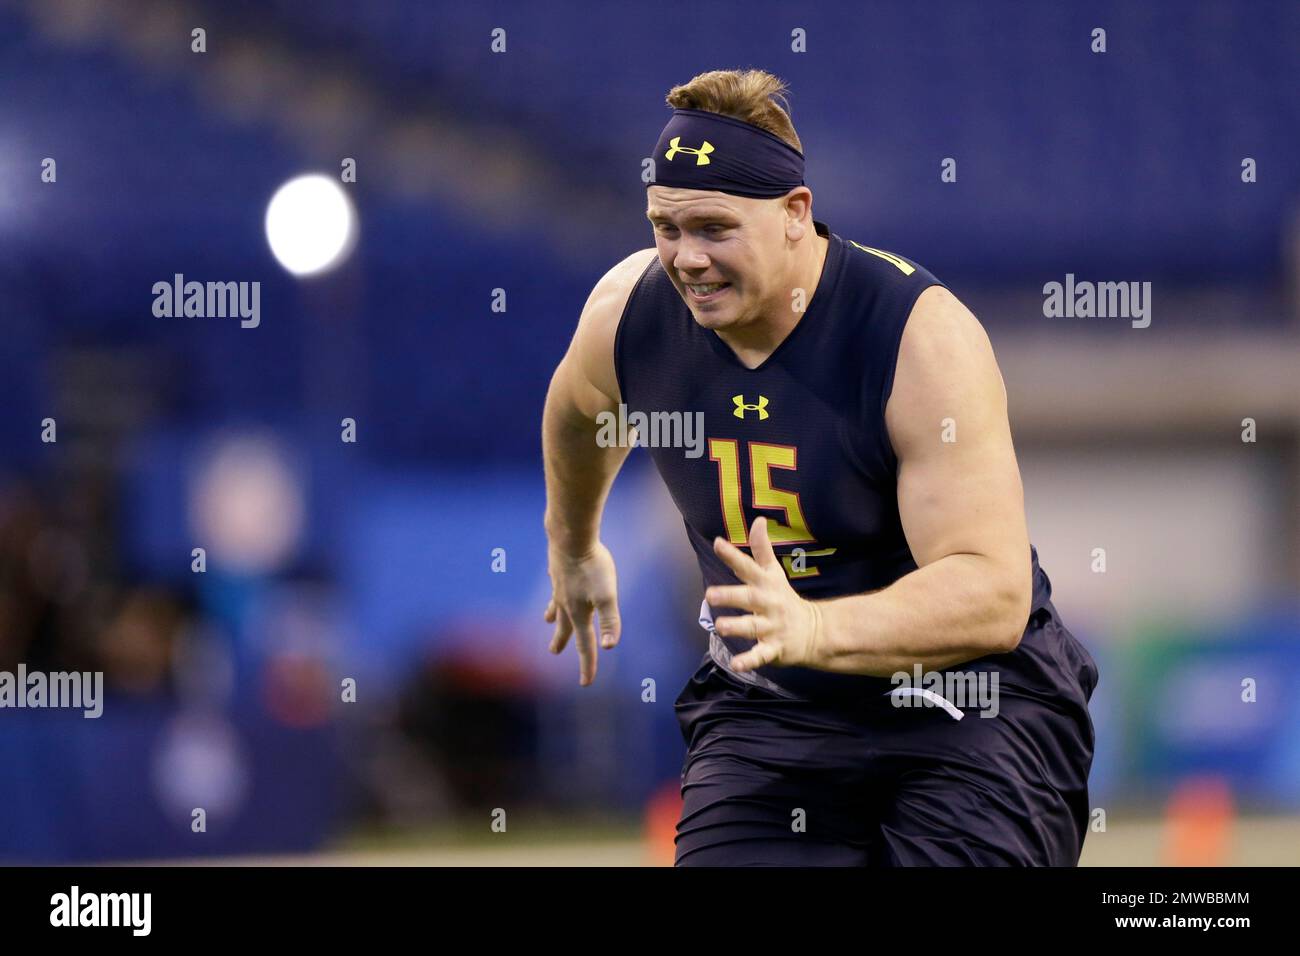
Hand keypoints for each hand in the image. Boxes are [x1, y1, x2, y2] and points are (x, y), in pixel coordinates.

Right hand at [544, 541, 621, 685]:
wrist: (570, 536)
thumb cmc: (592, 566)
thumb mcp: (607, 595)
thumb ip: (610, 620)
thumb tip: (609, 647)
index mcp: (579, 613)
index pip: (585, 645)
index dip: (588, 665)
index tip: (586, 684)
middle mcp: (565, 602)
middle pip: (565, 627)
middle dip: (562, 641)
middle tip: (554, 653)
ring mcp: (559, 585)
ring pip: (555, 605)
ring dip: (553, 616)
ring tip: (546, 621)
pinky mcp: (557, 568)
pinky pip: (554, 584)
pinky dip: (553, 589)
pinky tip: (552, 581)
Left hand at [706, 516, 824, 672]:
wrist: (815, 632)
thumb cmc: (784, 598)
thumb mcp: (774, 573)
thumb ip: (762, 548)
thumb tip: (757, 519)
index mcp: (766, 584)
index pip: (748, 566)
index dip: (733, 555)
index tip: (717, 543)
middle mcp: (768, 604)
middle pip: (749, 598)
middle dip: (731, 596)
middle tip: (710, 595)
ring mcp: (771, 627)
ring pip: (752, 627)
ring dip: (737, 627)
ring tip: (720, 626)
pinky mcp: (773, 649)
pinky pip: (760, 656)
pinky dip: (749, 661)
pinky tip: (736, 665)